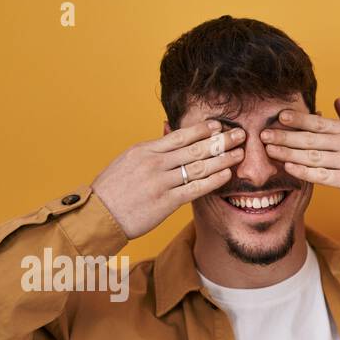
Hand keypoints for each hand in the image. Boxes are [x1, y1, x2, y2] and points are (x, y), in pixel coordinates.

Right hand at [90, 120, 244, 238]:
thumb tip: (168, 138)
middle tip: (240, 135)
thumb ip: (151, 152)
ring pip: (198, 167)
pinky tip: (226, 175)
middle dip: (220, 141)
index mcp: (144, 150)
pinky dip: (212, 181)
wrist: (99, 214)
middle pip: (194, 148)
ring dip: (222, 160)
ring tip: (239, 154)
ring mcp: (160, 182)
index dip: (202, 130)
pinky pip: (194, 188)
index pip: (179, 136)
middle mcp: (153, 163)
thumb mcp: (128, 161)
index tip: (219, 125)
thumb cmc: (113, 189)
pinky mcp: (165, 202)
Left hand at [261, 97, 339, 208]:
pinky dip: (305, 171)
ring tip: (270, 151)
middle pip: (311, 138)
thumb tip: (337, 100)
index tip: (278, 116)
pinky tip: (290, 168)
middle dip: (285, 136)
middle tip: (264, 135)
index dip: (297, 118)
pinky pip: (323, 176)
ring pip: (313, 156)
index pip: (319, 122)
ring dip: (289, 152)